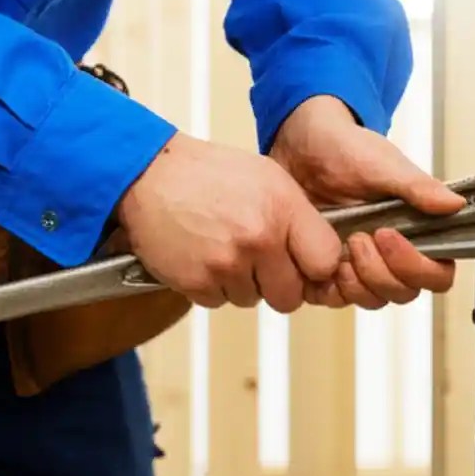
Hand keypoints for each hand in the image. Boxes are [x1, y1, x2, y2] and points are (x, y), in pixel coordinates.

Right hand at [116, 132, 342, 312]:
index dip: (315, 268)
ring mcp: (227, 263)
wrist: (149, 175)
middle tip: (260, 264)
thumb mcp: (267, 177)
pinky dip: (211, 286)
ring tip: (223, 249)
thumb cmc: (207, 174)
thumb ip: (297, 217)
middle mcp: (258, 238)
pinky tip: (203, 255)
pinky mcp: (197, 282)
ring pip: (252, 300)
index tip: (304, 265)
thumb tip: (320, 255)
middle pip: (290, 296)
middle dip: (278, 285)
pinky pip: (218, 302)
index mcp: (283, 209)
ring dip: (240, 284)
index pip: (325, 263)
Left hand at [269, 95, 465, 308]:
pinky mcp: (326, 270)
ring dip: (358, 281)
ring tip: (344, 245)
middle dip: (382, 272)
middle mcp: (390, 255)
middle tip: (360, 238)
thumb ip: (419, 188)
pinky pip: (334, 298)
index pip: (436, 273)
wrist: (301, 146)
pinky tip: (321, 260)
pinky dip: (330, 287)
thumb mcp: (384, 164)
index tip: (390, 236)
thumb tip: (456, 205)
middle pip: (403, 293)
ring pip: (372, 299)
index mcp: (415, 231)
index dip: (419, 268)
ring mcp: (358, 265)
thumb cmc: (348, 149)